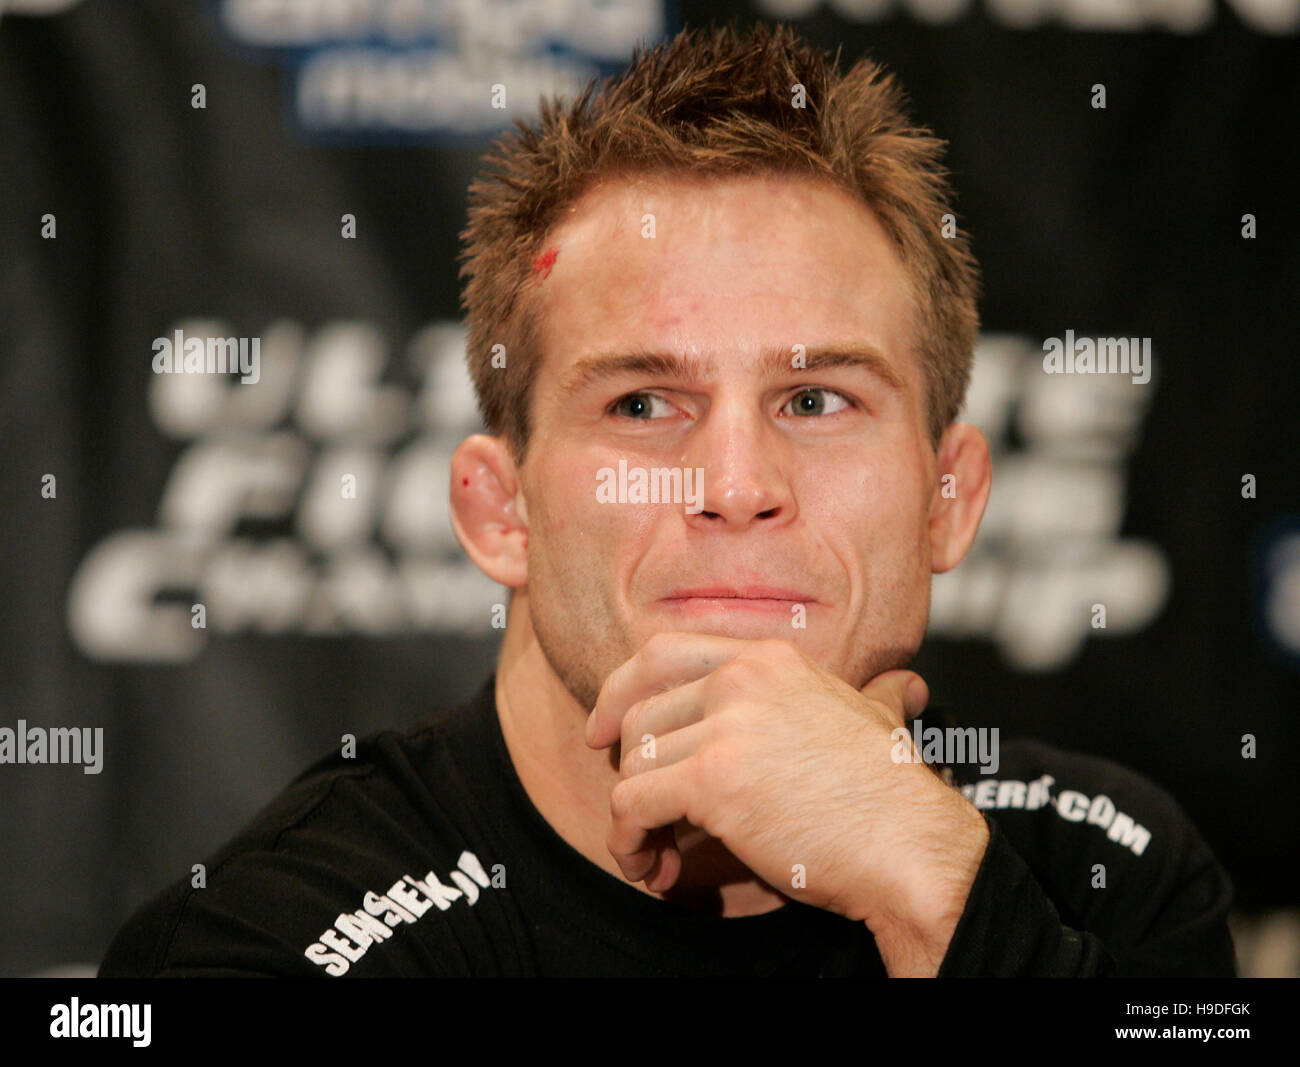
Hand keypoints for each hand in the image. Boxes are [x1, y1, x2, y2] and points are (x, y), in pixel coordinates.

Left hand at [585, 632, 988, 971]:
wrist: (911, 846)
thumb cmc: (895, 794)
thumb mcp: (878, 720)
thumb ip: (874, 694)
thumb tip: (905, 686)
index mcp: (768, 659)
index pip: (658, 654)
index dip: (617, 692)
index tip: (603, 732)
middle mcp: (741, 679)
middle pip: (638, 717)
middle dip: (630, 772)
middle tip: (647, 819)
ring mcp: (726, 726)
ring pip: (632, 765)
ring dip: (632, 819)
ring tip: (657, 854)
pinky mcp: (713, 780)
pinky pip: (631, 806)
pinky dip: (629, 843)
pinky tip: (654, 868)